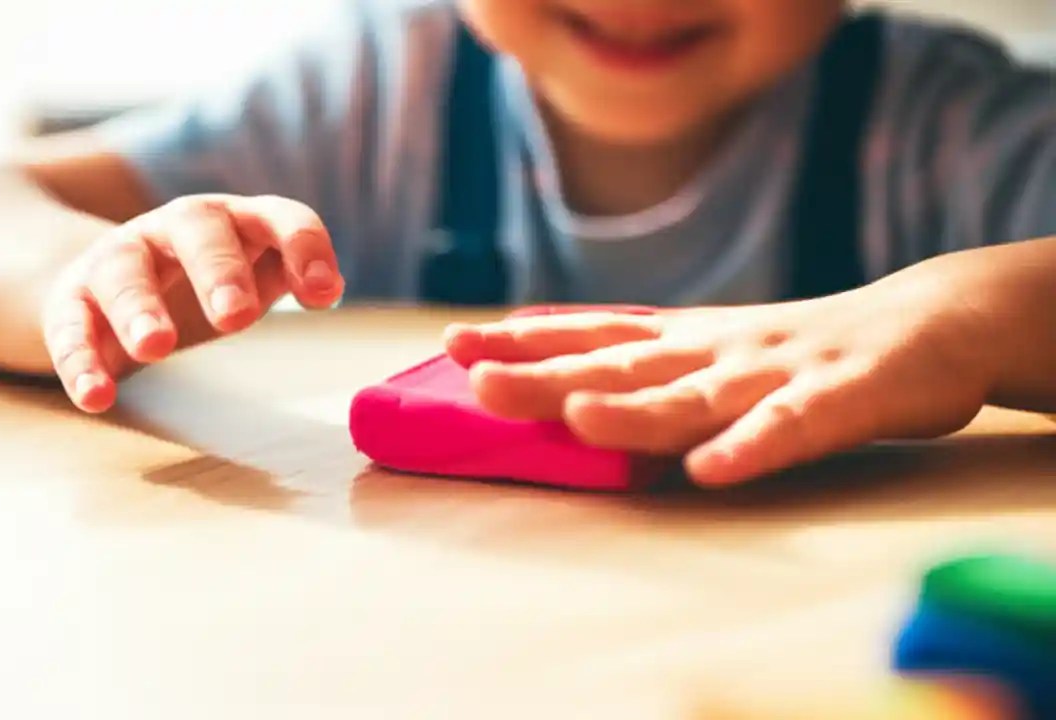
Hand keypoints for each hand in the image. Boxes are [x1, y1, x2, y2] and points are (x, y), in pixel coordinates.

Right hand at [41, 194, 342, 411]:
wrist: (104, 279)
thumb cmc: (204, 279)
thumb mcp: (254, 273)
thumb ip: (290, 276)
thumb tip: (328, 291)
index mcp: (235, 220)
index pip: (278, 216)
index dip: (304, 248)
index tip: (324, 294)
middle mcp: (176, 227)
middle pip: (199, 230)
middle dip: (219, 270)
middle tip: (235, 317)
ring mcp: (120, 257)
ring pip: (124, 270)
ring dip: (139, 307)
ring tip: (155, 348)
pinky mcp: (72, 299)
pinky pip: (71, 323)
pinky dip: (80, 359)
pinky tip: (96, 397)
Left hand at [444, 272, 994, 486]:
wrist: (930, 322)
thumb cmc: (803, 349)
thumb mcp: (715, 351)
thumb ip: (649, 368)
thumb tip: (562, 389)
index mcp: (684, 341)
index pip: (592, 337)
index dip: (524, 340)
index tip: (453, 343)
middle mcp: (715, 352)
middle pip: (621, 369)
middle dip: (547, 375)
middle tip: (477, 378)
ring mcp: (775, 373)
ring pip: (695, 397)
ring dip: (634, 411)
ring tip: (574, 420)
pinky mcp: (841, 399)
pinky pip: (791, 430)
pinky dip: (752, 447)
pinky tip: (712, 471)